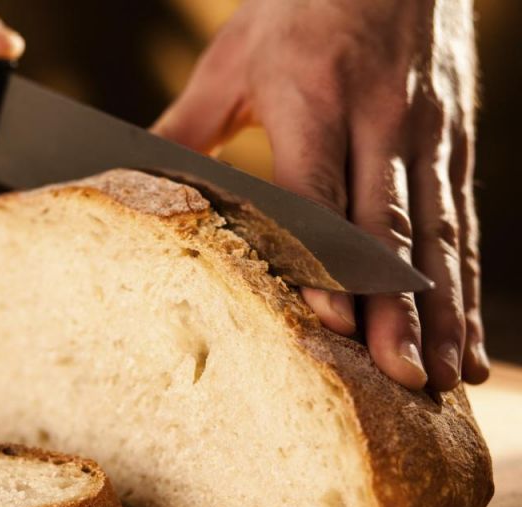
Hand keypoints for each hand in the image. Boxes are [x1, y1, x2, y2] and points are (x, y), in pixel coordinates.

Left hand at [153, 0, 486, 390]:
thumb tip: (128, 176)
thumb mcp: (232, 57)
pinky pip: (461, 222)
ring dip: (440, 312)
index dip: (328, 261)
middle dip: (396, 309)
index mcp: (314, 94)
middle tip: (399, 377)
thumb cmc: (298, 3)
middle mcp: (380, 117)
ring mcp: (426, 131)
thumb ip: (188, 125)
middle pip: (388, 225)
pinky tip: (464, 338)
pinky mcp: (455, 141)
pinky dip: (467, 286)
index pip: (320, 190)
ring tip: (439, 378)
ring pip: (437, 234)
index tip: (333, 323)